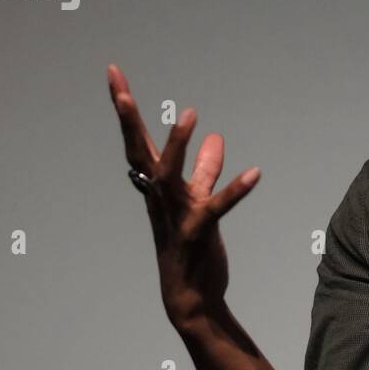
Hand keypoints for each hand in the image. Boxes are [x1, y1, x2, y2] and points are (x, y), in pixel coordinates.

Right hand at [107, 64, 261, 327]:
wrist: (192, 296)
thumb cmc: (191, 247)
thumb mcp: (198, 201)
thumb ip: (205, 170)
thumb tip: (215, 139)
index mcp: (157, 187)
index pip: (138, 140)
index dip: (125, 108)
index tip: (114, 73)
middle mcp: (159, 198)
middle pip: (139, 152)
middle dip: (129, 120)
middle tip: (120, 88)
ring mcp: (175, 216)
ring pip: (169, 176)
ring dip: (177, 145)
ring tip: (192, 114)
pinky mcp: (197, 235)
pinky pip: (214, 209)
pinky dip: (234, 191)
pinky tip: (255, 173)